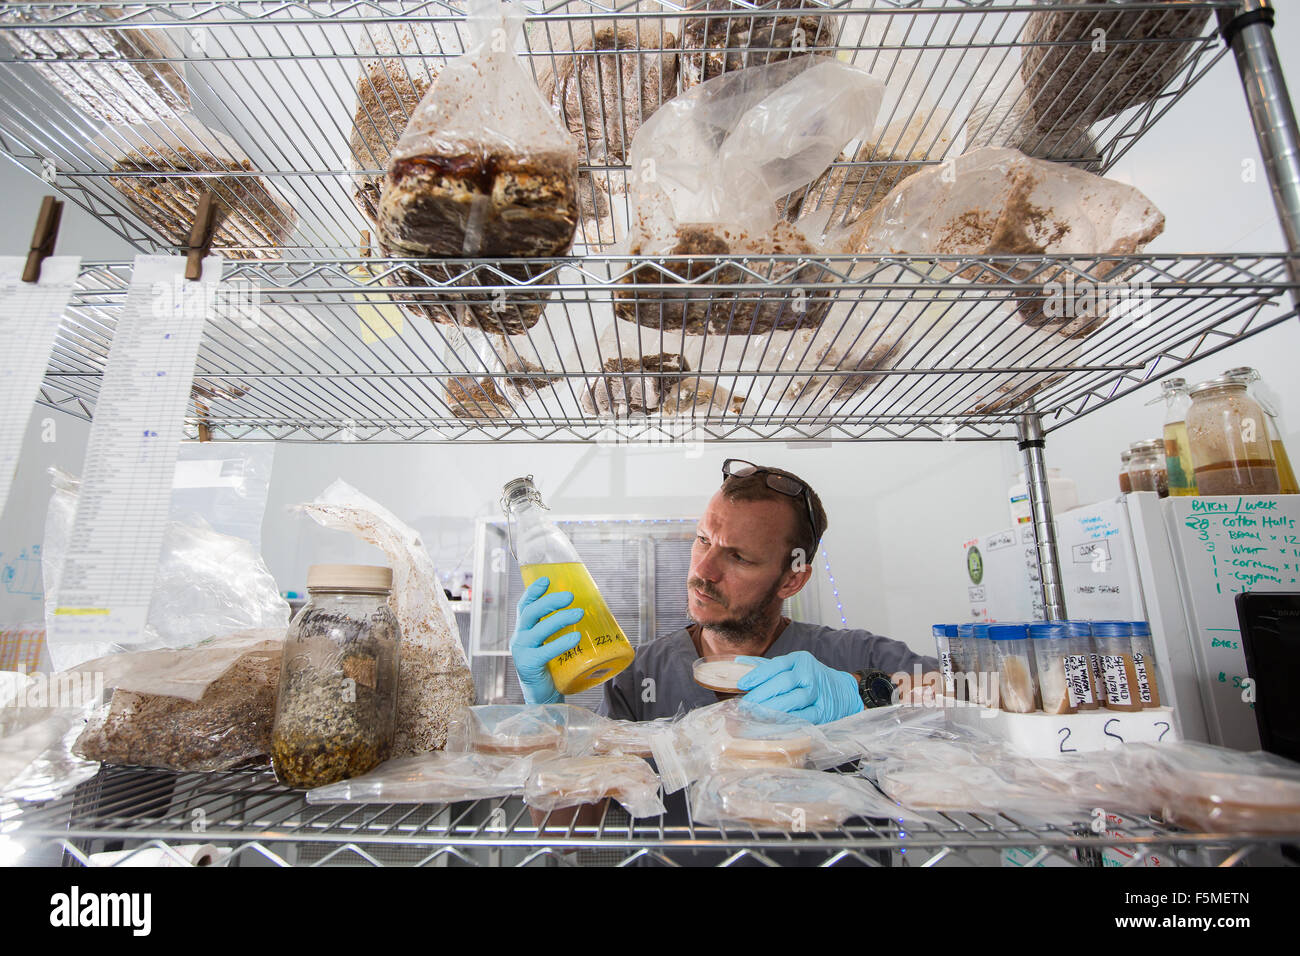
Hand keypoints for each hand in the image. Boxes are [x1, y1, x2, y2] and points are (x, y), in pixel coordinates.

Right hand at [510, 576, 584, 704]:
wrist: (543, 696)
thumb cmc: (551, 667)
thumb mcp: (551, 643)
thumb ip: (559, 629)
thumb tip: (586, 608)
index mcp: (524, 630)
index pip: (524, 606)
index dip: (533, 591)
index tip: (546, 579)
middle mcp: (519, 637)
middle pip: (530, 612)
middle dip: (550, 601)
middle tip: (570, 596)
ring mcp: (522, 652)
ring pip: (538, 629)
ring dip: (559, 618)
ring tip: (579, 613)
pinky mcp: (528, 666)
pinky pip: (544, 651)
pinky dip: (560, 643)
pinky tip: (575, 638)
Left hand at [735, 651, 863, 723]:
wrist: (845, 691)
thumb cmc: (810, 678)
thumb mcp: (792, 666)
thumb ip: (766, 666)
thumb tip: (738, 663)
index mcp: (799, 660)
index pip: (775, 666)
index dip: (757, 675)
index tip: (742, 685)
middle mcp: (809, 674)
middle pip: (783, 683)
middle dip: (761, 695)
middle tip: (744, 705)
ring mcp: (817, 692)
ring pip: (793, 700)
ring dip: (772, 709)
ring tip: (755, 715)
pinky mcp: (823, 711)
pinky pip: (803, 717)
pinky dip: (787, 721)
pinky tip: (773, 725)